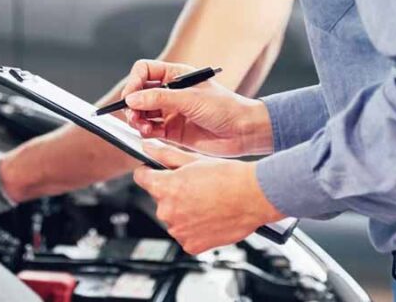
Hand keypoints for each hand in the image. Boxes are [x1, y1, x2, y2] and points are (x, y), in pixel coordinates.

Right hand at [120, 59, 272, 156]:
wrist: (243, 131)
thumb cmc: (224, 108)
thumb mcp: (190, 98)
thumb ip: (159, 98)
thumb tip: (131, 99)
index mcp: (175, 76)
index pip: (145, 71)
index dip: (134, 81)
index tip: (129, 96)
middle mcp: (171, 93)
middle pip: (140, 93)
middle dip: (132, 104)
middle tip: (132, 115)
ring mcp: (171, 112)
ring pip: (143, 113)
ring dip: (137, 119)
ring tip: (141, 126)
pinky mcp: (173, 131)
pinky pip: (151, 129)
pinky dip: (145, 131)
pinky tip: (148, 133)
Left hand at [133, 144, 284, 254]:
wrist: (254, 196)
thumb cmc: (228, 177)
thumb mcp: (194, 159)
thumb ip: (165, 155)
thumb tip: (148, 148)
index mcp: (165, 187)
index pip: (141, 178)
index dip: (150, 173)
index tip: (156, 173)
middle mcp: (168, 211)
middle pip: (160, 200)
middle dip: (173, 194)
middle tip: (195, 188)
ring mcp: (179, 230)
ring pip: (174, 218)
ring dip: (184, 212)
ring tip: (206, 203)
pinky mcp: (191, 245)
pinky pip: (186, 236)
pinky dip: (195, 229)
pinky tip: (210, 217)